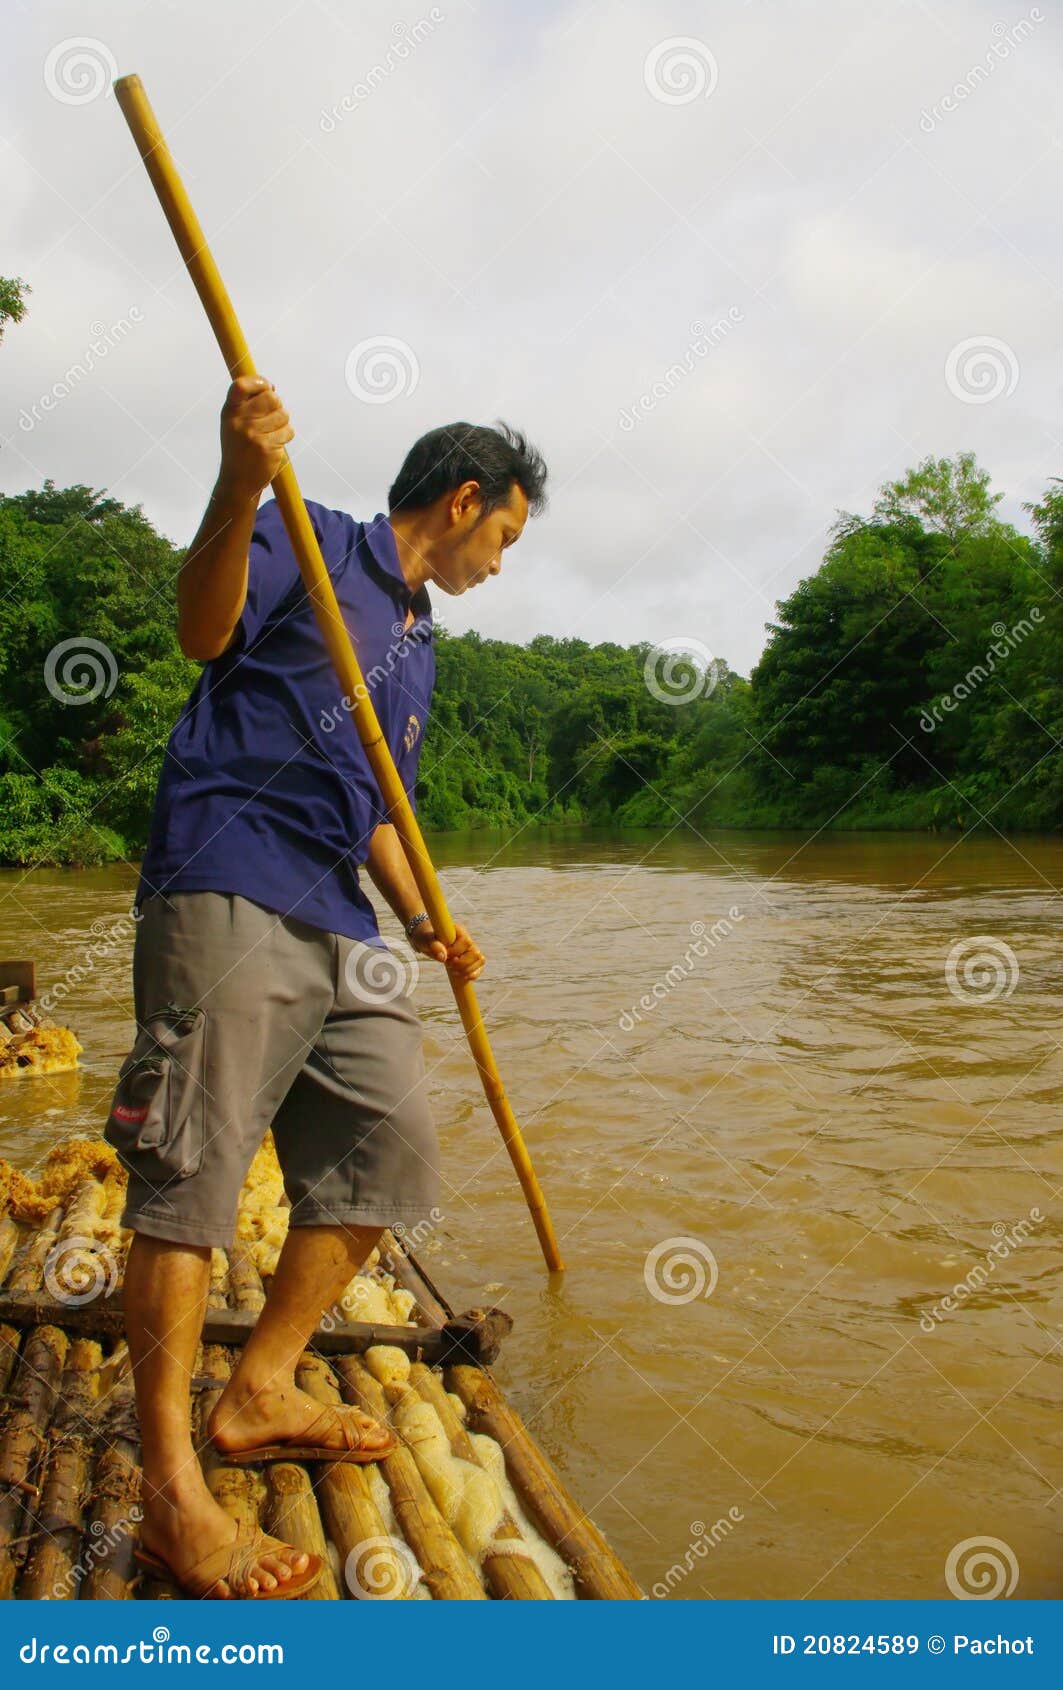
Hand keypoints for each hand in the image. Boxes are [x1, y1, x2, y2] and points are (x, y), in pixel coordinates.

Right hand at [218, 374, 293, 500]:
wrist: (238, 480)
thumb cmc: (239, 447)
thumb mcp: (233, 422)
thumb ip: (247, 403)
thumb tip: (271, 387)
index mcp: (230, 411)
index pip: (241, 385)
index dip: (259, 382)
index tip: (267, 387)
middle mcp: (240, 421)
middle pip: (272, 398)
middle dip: (277, 405)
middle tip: (272, 417)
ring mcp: (254, 435)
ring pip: (284, 415)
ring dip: (283, 423)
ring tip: (271, 434)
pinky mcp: (268, 447)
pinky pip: (288, 431)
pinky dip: (285, 437)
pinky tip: (273, 445)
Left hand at [410, 919, 484, 980]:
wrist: (426, 940)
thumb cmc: (425, 938)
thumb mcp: (424, 940)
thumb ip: (433, 945)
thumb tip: (443, 956)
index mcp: (459, 930)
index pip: (466, 942)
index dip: (456, 952)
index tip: (444, 956)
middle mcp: (467, 939)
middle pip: (476, 953)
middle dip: (462, 963)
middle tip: (448, 964)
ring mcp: (470, 948)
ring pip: (480, 960)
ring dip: (467, 970)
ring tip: (453, 971)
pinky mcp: (471, 958)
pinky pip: (480, 966)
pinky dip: (474, 974)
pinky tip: (463, 976)